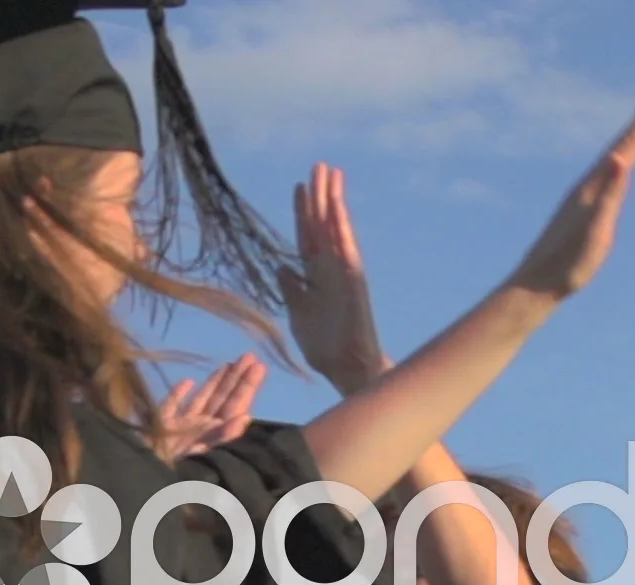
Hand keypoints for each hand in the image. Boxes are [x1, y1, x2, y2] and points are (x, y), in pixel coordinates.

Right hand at [149, 354, 265, 462]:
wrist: (141, 479)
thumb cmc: (171, 469)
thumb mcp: (200, 454)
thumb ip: (222, 436)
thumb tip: (246, 417)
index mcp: (212, 435)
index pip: (235, 407)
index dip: (247, 387)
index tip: (259, 366)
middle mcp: (200, 431)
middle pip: (222, 401)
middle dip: (236, 379)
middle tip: (250, 356)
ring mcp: (180, 430)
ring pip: (201, 402)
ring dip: (215, 383)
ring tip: (229, 364)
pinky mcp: (159, 429)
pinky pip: (171, 408)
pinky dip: (179, 395)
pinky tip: (188, 382)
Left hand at [280, 163, 391, 395]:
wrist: (345, 367)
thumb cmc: (324, 345)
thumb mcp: (298, 313)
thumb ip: (292, 290)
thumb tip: (282, 269)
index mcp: (315, 276)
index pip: (307, 236)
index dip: (302, 212)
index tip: (300, 187)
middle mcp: (330, 269)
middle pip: (322, 225)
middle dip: (319, 196)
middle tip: (318, 166)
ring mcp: (343, 272)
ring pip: (336, 229)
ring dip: (332, 201)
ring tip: (330, 172)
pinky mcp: (353, 280)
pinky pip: (346, 247)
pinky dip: (342, 226)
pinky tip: (337, 205)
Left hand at [505, 83, 634, 301]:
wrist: (535, 285)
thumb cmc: (568, 264)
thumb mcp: (595, 231)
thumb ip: (609, 195)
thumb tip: (620, 157)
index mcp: (594, 186)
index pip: (627, 145)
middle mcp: (587, 185)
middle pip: (620, 144)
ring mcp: (583, 197)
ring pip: (611, 158)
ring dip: (630, 137)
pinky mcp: (581, 210)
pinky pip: (605, 176)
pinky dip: (618, 162)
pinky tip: (617, 164)